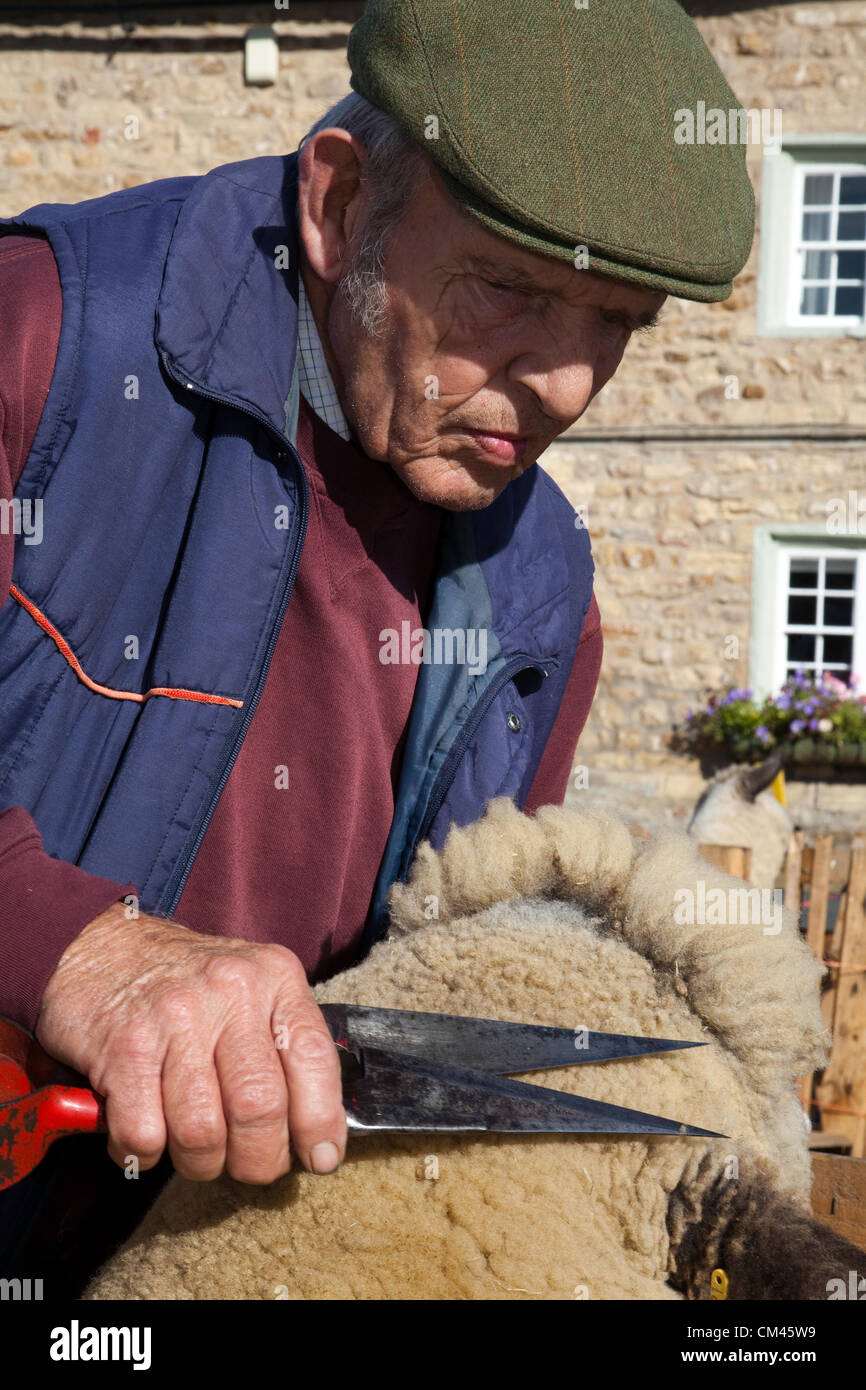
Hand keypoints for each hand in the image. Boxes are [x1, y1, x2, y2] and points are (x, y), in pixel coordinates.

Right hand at [34, 902, 345, 1182]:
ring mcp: (175, 1018)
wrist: (103, 948)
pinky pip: (145, 1134)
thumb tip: (319, 1132)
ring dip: (201, 1163)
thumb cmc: (189, 984)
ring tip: (197, 1151)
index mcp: (274, 978)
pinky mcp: (124, 1047)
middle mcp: (230, 991)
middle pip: (260, 1107)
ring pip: (202, 1132)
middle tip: (250, 1166)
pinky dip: (148, 1154)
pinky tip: (148, 1135)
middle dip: (259, 1160)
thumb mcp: (253, 989)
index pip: (314, 1058)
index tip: (320, 1158)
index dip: (321, 1121)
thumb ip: (286, 1045)